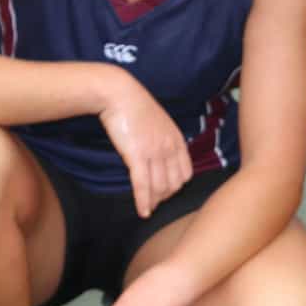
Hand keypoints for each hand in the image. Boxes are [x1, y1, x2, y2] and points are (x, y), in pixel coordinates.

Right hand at [99, 71, 192, 218]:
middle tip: (155, 203)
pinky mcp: (136, 155)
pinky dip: (142, 201)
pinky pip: (142, 185)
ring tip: (148, 210)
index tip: (167, 192)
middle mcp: (169, 148)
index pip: (185, 174)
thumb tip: (162, 157)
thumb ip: (165, 141)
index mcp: (177, 139)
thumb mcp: (159, 123)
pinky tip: (142, 212)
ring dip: (154, 202)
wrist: (119, 94)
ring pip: (159, 187)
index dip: (177, 187)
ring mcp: (154, 152)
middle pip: (173, 184)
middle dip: (165, 197)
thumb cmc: (136, 107)